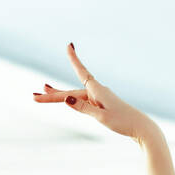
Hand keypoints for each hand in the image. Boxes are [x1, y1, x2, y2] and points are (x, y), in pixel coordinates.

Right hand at [33, 43, 156, 142]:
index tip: (69, 45)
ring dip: (58, 95)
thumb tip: (67, 99)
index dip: (74, 59)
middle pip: (70, 92)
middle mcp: (97, 92)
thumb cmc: (123, 122)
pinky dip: (71, 100)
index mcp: (98, 91)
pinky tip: (67, 99)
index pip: (81, 72)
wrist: (141, 128)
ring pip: (74, 96)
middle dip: (52, 94)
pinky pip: (81, 101)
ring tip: (43, 90)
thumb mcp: (101, 116)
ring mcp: (99, 99)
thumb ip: (83, 108)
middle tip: (33, 96)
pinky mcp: (101, 105)